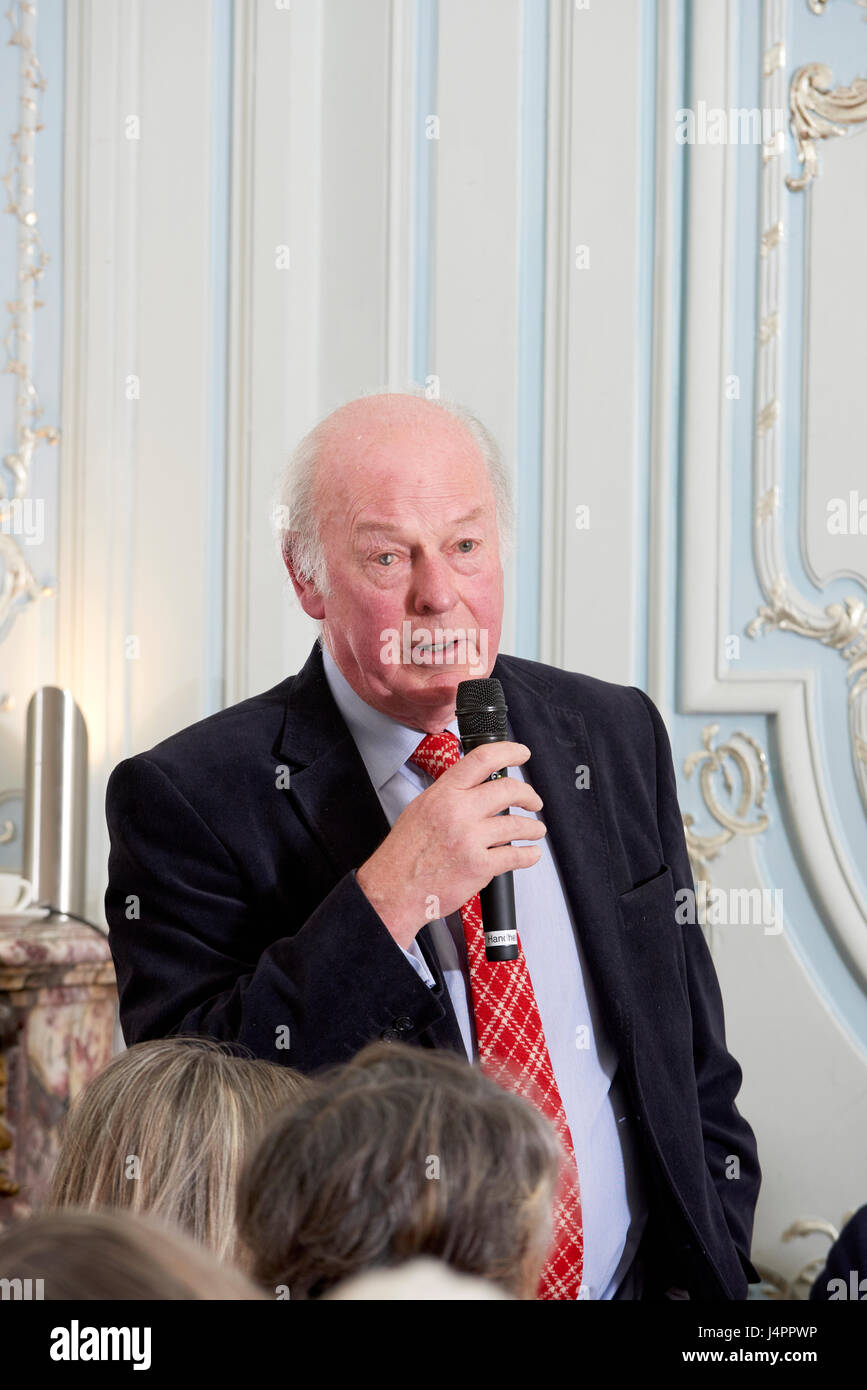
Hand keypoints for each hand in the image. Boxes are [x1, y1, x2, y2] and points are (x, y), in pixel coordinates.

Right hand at [356, 742, 545, 948]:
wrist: (393, 890)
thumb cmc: (403, 854)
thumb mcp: (420, 809)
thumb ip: (448, 796)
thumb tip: (475, 787)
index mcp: (442, 794)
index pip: (481, 759)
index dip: (508, 752)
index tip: (521, 753)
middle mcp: (457, 812)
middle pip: (507, 789)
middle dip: (529, 795)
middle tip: (533, 801)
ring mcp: (469, 839)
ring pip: (516, 824)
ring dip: (533, 827)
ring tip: (535, 829)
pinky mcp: (479, 866)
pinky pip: (515, 856)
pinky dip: (529, 855)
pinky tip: (531, 854)